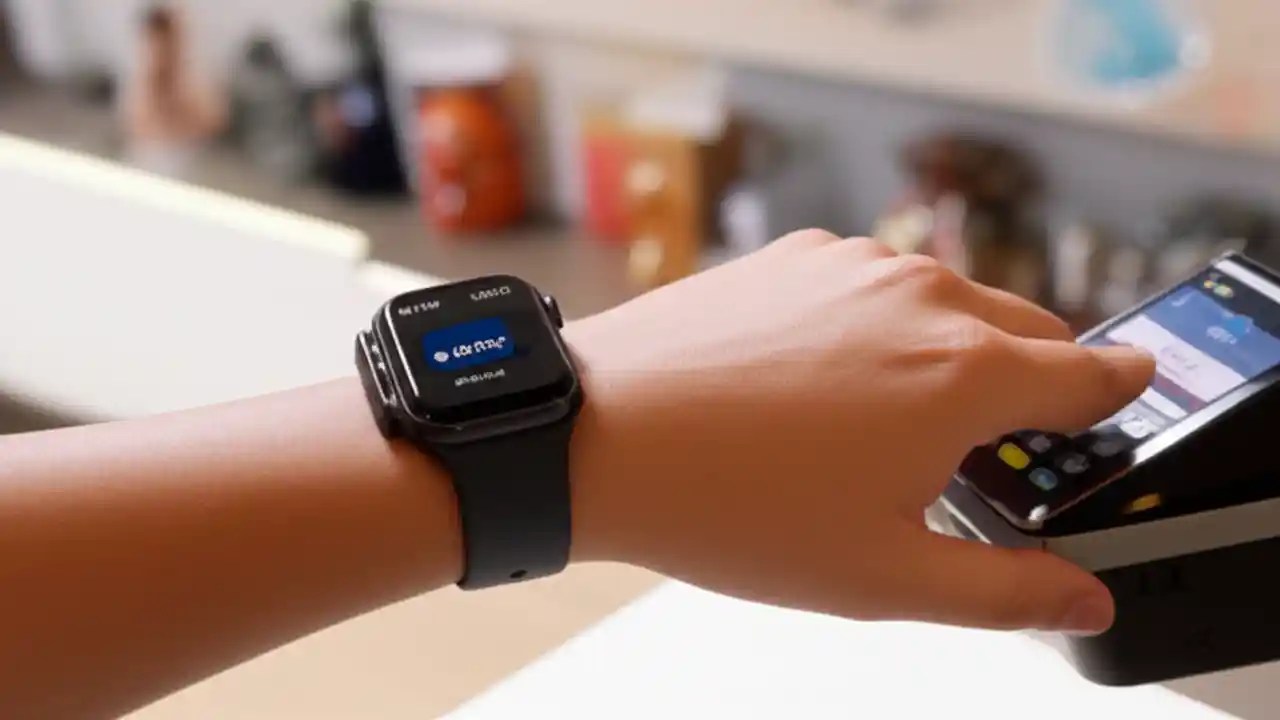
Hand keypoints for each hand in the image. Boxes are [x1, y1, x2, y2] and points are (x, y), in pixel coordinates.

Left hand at [567, 231, 1153, 634]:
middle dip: (1025, 389)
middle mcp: (922, 297)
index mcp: (965, 373)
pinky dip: (876, 328)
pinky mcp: (796, 255)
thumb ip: (1007, 592)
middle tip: (979, 455)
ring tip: (878, 431)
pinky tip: (819, 387)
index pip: (1093, 374)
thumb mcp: (885, 576)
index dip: (1117, 397)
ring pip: (946, 305)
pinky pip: (872, 287)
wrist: (599, 435)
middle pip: (1026, 334)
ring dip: (943, 356)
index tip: (1121, 399)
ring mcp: (854, 265)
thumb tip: (1081, 600)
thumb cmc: (728, 504)